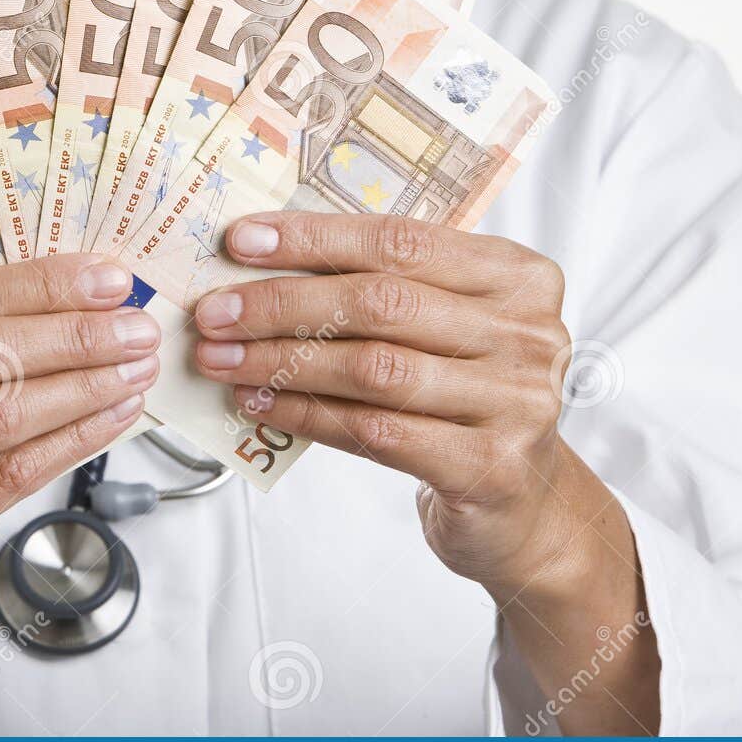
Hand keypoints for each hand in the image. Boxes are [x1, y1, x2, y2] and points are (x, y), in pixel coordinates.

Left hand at [192, 212, 658, 732]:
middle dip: (283, 304)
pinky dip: (306, 415)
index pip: (400, 241)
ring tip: (221, 360)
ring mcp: (515, 402)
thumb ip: (382, 287)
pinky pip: (374, 431)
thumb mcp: (446, 326)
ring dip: (283, 362)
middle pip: (382, 303)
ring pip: (374, 369)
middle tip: (214, 312)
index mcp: (516, 275)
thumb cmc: (464, 395)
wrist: (521, 503)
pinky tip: (260, 404)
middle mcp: (527, 333)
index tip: (241, 240)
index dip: (314, 238)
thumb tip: (262, 262)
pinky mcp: (488, 467)